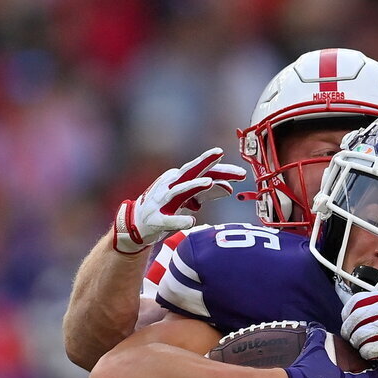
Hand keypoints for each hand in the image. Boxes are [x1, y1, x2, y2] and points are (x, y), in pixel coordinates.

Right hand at [113, 148, 246, 254]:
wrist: (135, 226)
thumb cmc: (165, 210)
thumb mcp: (189, 199)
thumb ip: (207, 193)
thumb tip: (229, 188)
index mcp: (181, 181)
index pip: (204, 172)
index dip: (222, 171)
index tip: (242, 174)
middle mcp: (172, 186)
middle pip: (191, 172)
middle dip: (205, 162)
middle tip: (220, 152)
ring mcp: (162, 201)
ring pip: (180, 191)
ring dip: (193, 186)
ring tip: (208, 183)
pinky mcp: (156, 219)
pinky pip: (169, 220)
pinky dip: (180, 219)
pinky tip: (192, 221)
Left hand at [340, 287, 377, 368]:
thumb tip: (355, 309)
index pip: (360, 299)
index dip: (347, 310)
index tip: (345, 318)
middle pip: (358, 317)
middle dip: (348, 328)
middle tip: (347, 334)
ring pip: (360, 334)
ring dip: (356, 341)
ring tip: (358, 343)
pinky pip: (368, 348)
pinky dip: (364, 352)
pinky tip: (367, 352)